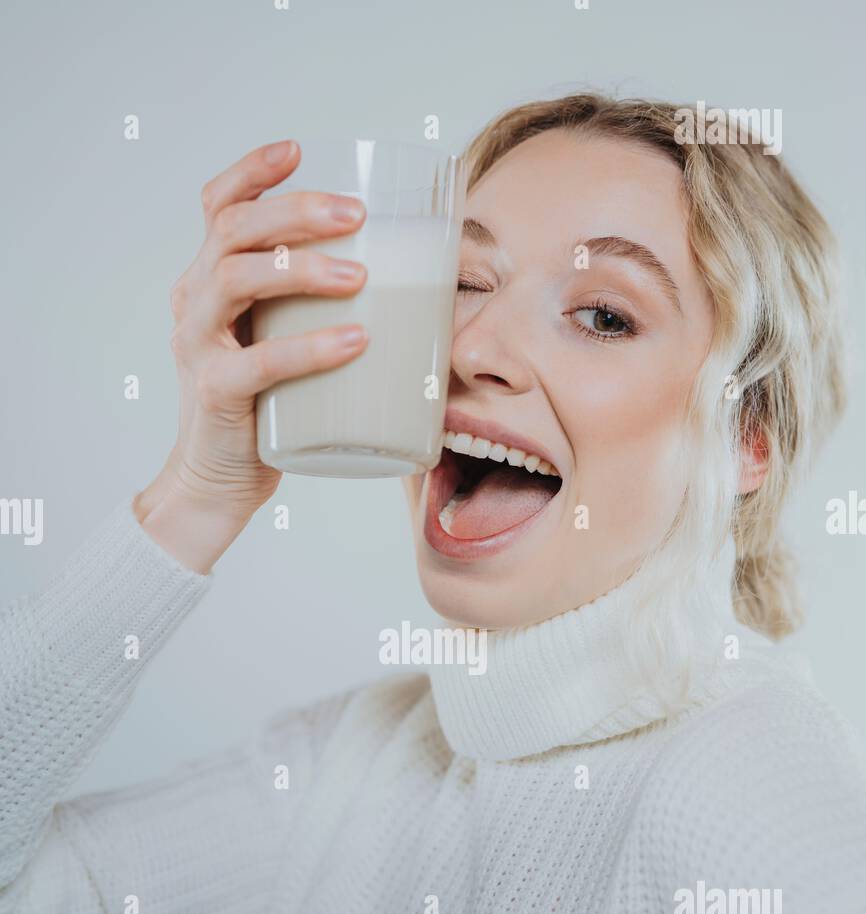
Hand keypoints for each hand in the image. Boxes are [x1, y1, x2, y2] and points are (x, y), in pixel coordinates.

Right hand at [135, 139, 367, 569]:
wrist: (219, 483)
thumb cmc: (264, 409)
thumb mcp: (279, 343)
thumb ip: (312, 311)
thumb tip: (411, 283)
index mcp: (207, 281)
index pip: (217, 206)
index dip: (253, 171)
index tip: (299, 151)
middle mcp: (193, 302)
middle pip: (233, 229)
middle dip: (296, 211)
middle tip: (356, 214)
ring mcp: (198, 346)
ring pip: (236, 278)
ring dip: (303, 268)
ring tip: (361, 275)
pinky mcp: (215, 393)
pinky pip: (258, 362)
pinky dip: (309, 348)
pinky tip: (353, 341)